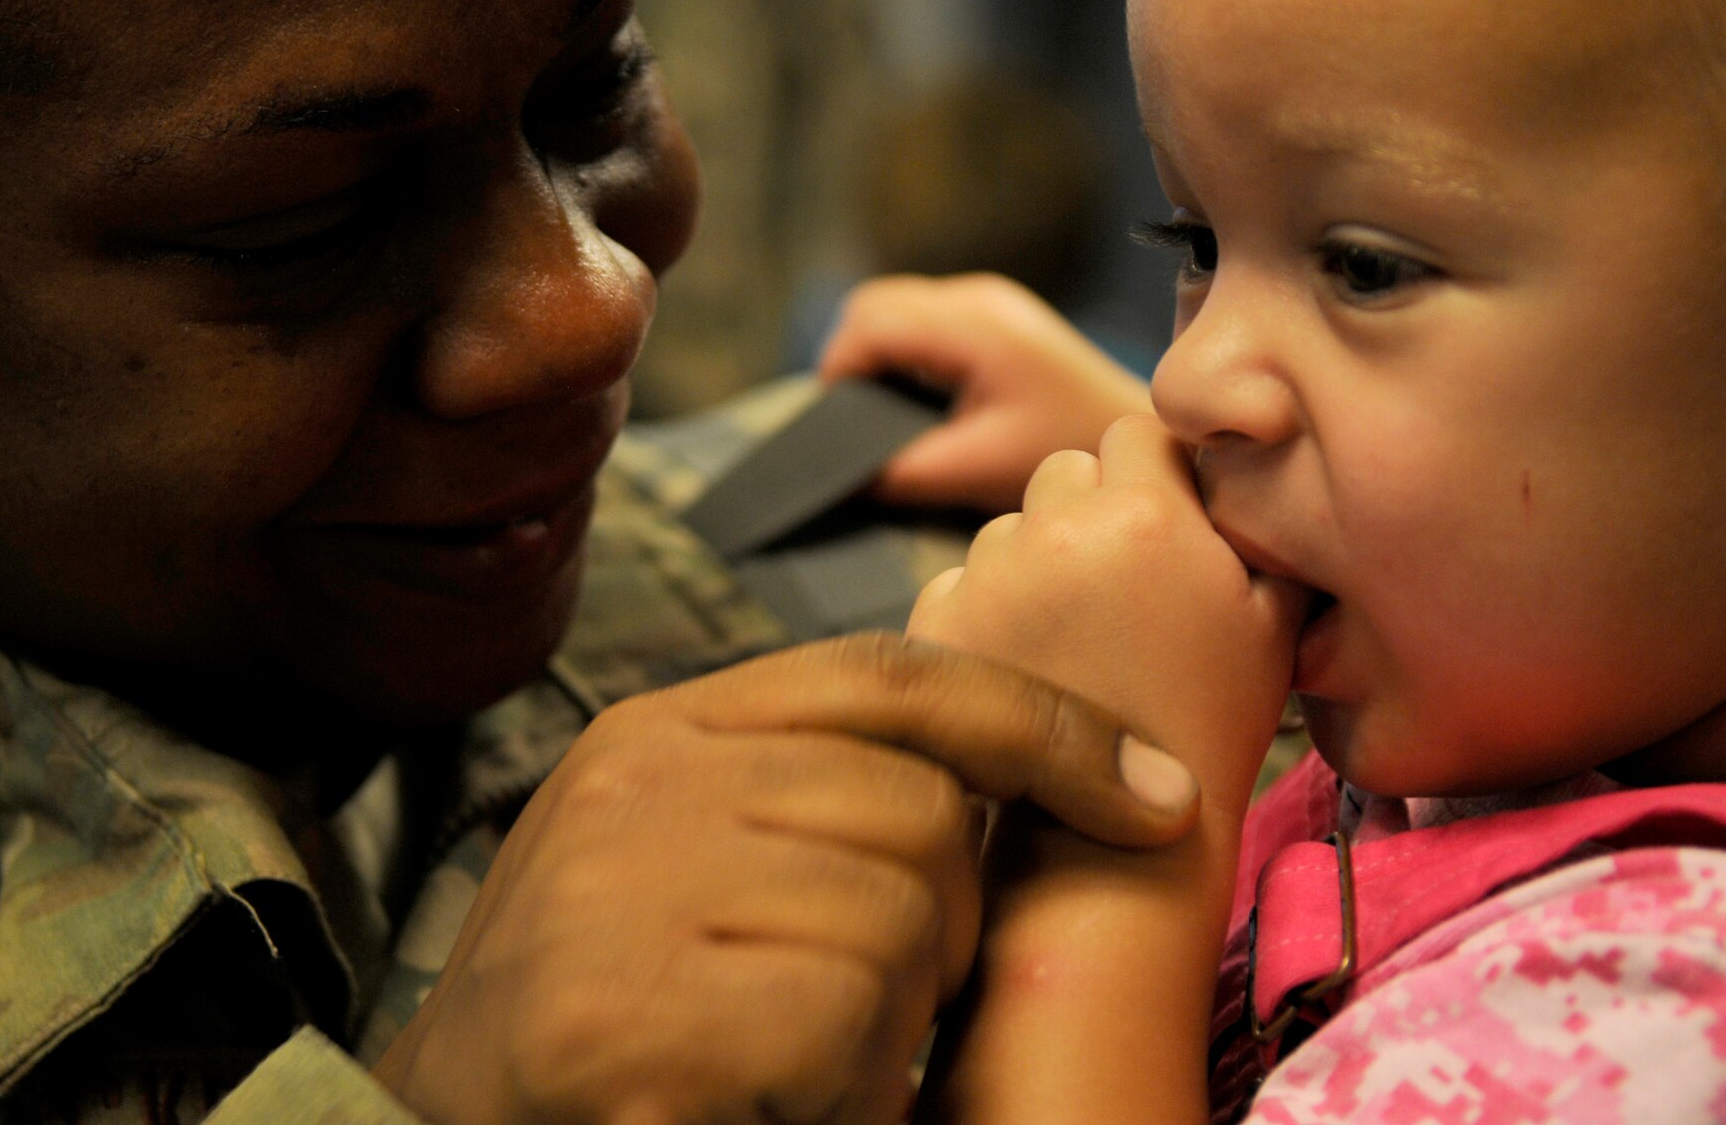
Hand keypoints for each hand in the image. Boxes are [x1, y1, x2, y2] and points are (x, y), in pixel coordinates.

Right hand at [372, 633, 1198, 1124]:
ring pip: (900, 912)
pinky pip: (844, 1016)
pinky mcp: (628, 1014)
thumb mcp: (692, 859)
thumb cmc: (607, 1004)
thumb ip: (811, 795)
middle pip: (917, 808)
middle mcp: (638, 784)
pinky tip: (768, 1101)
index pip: (891, 676)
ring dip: (889, 1021)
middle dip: (942, 926)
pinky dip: (843, 1082)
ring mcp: (623, 889)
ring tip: (795, 1062)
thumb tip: (1004, 779)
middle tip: (860, 1012)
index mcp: (659, 733)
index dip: (1043, 724)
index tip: (1151, 790)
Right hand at [818, 274, 1149, 514]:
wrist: (1142, 435)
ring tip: (874, 412)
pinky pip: (921, 315)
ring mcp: (988, 299)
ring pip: (892, 304)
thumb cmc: (1069, 450)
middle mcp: (978, 297)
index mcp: (975, 327)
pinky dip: (900, 349)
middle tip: (847, 421)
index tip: (829, 424)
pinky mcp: (994, 312)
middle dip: (848, 357)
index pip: (870, 323)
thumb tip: (842, 476)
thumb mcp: (978, 468)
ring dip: (873, 351)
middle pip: (873, 303)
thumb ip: (904, 471)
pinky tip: (912, 397)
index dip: (837, 370)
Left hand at [906, 416, 1303, 809]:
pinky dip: (988, 609)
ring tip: (1075, 639)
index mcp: (1145, 517)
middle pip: (1067, 468)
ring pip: (1010, 525)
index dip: (1158, 474)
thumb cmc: (1209, 729)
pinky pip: (964, 579)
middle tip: (1121, 582)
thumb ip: (1262, 533)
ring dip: (1037, 558)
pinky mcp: (939, 619)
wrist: (1116, 842)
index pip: (1139, 432)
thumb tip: (1258, 479)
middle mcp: (1056, 532)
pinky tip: (1029, 665)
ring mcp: (988, 576)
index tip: (1169, 522)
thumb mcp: (1271, 625)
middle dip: (1093, 507)